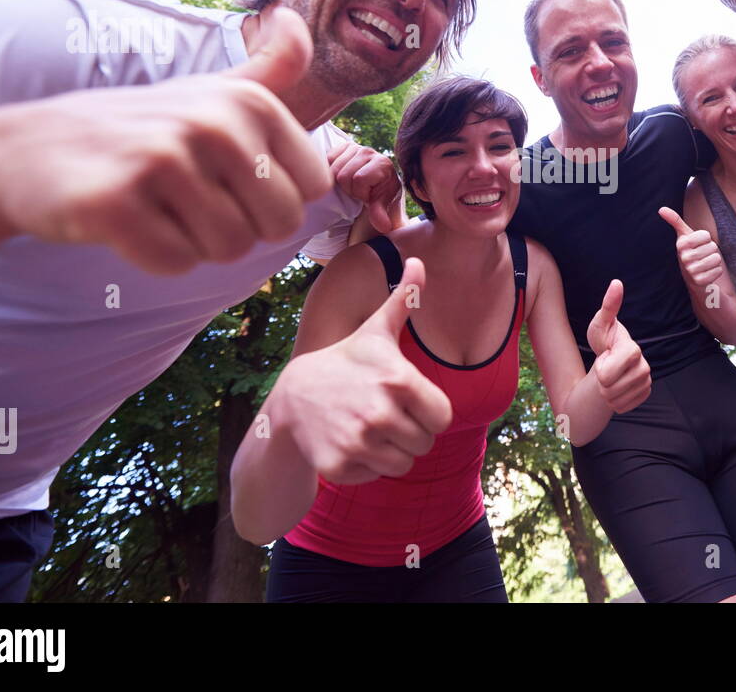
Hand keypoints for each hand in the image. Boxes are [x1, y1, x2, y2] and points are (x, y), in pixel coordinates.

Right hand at [0, 6, 332, 273]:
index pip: (311, 189)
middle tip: (187, 198)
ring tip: (157, 204)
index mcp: (248, 101)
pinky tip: (127, 221)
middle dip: (239, 226)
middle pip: (277, 224)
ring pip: (229, 248)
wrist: (29, 148)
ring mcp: (162, 159)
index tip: (227, 178)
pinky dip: (154, 255)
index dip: (273, 198)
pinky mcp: (115, 202)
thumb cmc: (139, 128)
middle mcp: (212, 122)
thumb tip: (297, 19)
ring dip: (195, 241)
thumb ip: (268, 68)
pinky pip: (176, 262)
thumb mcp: (211, 90)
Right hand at [276, 257, 451, 484]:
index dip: (429, 412)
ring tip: (368, 428)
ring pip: (403, 464)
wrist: (292, 398)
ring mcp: (357, 442)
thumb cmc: (346, 361)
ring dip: (391, 451)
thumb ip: (404, 300)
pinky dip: (366, 466)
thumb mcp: (375, 332)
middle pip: (424, 444)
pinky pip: (375, 477)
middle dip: (409, 432)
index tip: (407, 400)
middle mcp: (379, 413)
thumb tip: (420, 259)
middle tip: (382, 414)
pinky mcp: (338, 467)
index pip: (443, 418)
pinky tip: (349, 442)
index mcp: (398, 380)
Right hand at [328, 139, 401, 232]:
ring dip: (340, 181)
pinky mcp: (344, 146)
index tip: (367, 196)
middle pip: (343, 175)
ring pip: (333, 168)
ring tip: (352, 184)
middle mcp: (369, 152)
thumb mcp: (382, 206)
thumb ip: (380, 215)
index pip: (359, 180)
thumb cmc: (381, 196)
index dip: (360, 193)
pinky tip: (342, 176)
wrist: (379, 184)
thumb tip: (384, 227)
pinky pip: (328, 158)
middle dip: (349, 189)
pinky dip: (331, 170)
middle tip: (358, 192)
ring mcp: (356, 147)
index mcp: (383, 164)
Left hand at [586, 279, 650, 413]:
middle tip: (605, 367)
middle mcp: (645, 366)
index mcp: (633, 350)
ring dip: (606, 392)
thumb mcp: (600, 323)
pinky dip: (614, 402)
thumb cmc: (604, 338)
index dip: (600, 369)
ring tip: (610, 377)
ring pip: (615, 400)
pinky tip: (616, 387)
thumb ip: (609, 305)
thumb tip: (616, 283)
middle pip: (610, 389)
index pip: (607, 374)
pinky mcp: (645, 394)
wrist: (612, 358)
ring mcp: (646, 382)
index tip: (603, 358)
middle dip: (601, 381)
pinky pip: (622, 407)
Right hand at [658, 206, 723, 286]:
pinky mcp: (700, 282)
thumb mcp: (684, 235)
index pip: (707, 235)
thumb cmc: (690, 251)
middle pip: (713, 247)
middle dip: (711, 250)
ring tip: (705, 263)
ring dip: (714, 261)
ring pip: (716, 258)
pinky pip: (718, 271)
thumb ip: (675, 220)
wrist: (691, 276)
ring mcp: (691, 271)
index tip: (698, 244)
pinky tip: (707, 272)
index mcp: (681, 244)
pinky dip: (716, 271)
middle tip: (702, 255)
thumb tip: (661, 209)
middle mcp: (684, 258)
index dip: (706, 239)